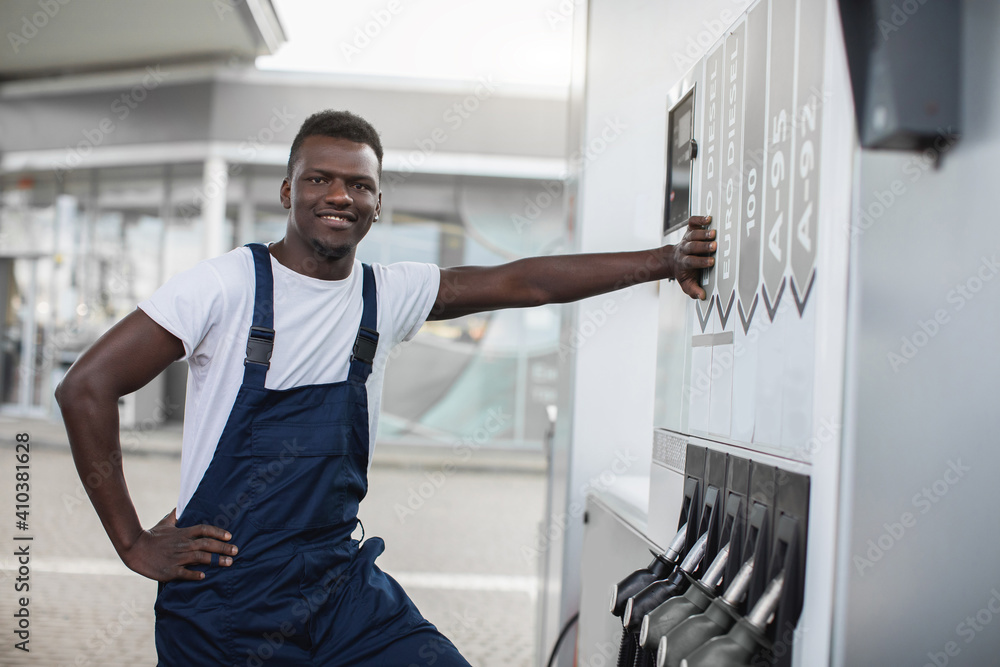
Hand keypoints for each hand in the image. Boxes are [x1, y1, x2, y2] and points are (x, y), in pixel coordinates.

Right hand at [122, 509, 237, 581]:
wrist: (134, 548)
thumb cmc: (151, 535)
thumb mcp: (165, 523)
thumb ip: (175, 515)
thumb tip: (179, 505)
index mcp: (183, 533)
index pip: (204, 530)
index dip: (218, 532)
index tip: (230, 536)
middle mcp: (182, 545)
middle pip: (207, 544)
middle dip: (223, 547)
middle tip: (236, 551)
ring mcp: (176, 558)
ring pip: (200, 558)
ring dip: (216, 560)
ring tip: (229, 563)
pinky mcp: (169, 570)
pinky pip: (184, 573)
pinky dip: (195, 574)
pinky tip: (204, 576)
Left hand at [669, 216, 715, 299]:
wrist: (672, 259)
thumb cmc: (683, 272)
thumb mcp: (686, 284)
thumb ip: (693, 291)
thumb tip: (702, 296)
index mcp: (684, 262)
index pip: (691, 262)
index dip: (701, 262)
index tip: (711, 262)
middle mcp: (684, 249)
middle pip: (692, 246)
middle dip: (702, 246)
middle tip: (714, 246)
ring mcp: (686, 238)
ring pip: (692, 234)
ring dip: (702, 233)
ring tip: (714, 233)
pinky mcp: (689, 230)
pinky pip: (692, 222)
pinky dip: (699, 218)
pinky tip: (709, 218)